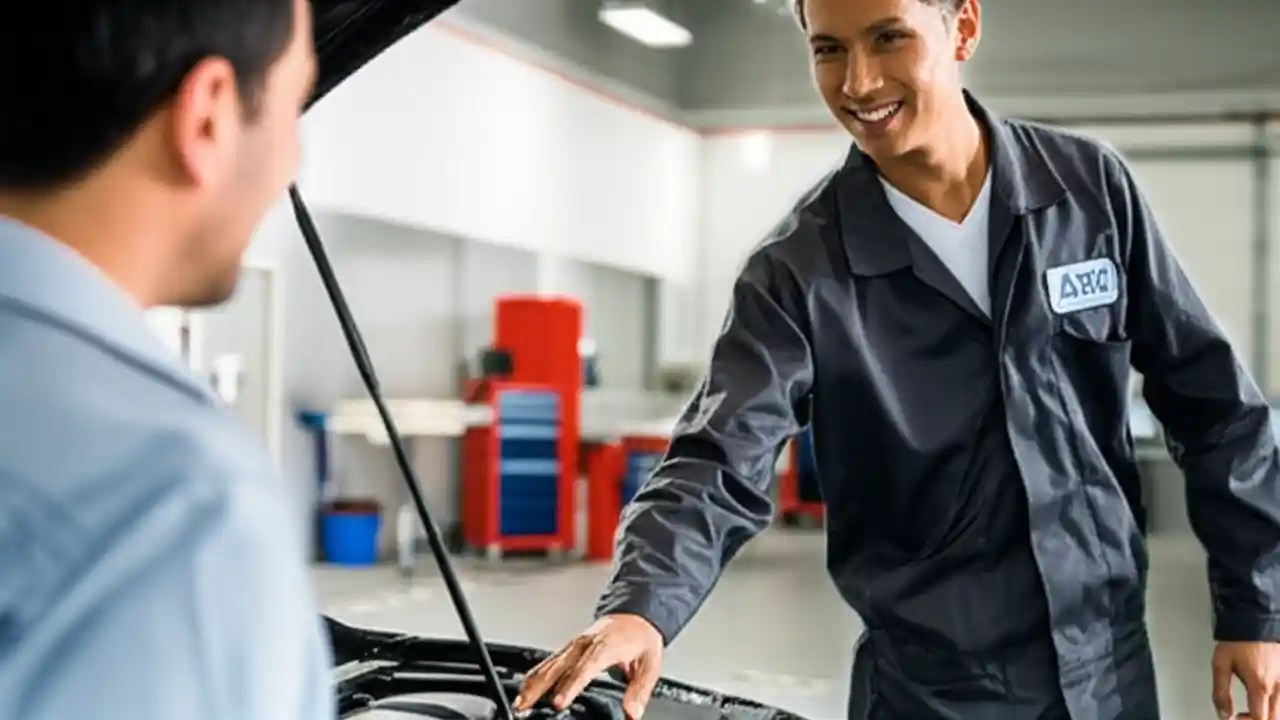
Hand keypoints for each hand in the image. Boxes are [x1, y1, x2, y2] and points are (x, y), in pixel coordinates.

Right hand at [514, 613, 663, 719]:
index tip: (559, 702)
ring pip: (549, 663)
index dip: (570, 686)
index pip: (584, 668)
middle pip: (558, 665)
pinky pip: (548, 661)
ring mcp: (574, 644)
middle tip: (526, 705)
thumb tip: (632, 713)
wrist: (636, 614)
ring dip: (533, 682)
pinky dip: (535, 675)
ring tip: (520, 702)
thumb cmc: (641, 637)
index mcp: (605, 646)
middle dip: (540, 686)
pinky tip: (526, 688)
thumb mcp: (650, 664)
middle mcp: (585, 644)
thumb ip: (639, 690)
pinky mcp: (569, 647)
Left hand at [1212, 641, 1279, 718]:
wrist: (1254, 621)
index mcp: (1260, 684)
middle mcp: (1277, 685)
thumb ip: (1220, 692)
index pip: (1258, 718)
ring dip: (1266, 714)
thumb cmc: (1237, 641)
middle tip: (1242, 715)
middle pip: (1273, 718)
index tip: (1234, 717)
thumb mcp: (1220, 665)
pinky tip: (1262, 698)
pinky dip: (1274, 704)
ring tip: (1251, 706)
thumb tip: (1223, 713)